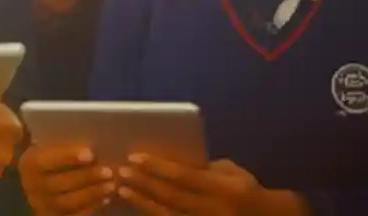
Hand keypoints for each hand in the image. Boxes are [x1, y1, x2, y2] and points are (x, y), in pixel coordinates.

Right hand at [19, 143, 115, 214]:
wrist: (42, 179)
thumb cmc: (52, 155)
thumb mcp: (51, 146)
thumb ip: (65, 143)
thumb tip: (92, 142)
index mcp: (29, 163)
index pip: (44, 160)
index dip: (67, 156)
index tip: (90, 154)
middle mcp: (32, 186)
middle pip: (59, 183)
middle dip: (87, 177)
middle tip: (108, 171)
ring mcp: (42, 205)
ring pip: (68, 202)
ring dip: (92, 193)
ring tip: (111, 185)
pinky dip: (91, 207)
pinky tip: (105, 198)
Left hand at [118, 155, 307, 215]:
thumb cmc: (246, 189)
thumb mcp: (231, 172)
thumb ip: (205, 167)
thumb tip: (172, 160)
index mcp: (224, 189)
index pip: (185, 176)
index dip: (158, 167)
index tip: (135, 157)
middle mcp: (214, 210)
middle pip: (172, 196)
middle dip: (145, 183)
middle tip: (121, 171)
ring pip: (167, 215)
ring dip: (143, 202)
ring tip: (122, 189)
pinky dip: (153, 215)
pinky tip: (137, 206)